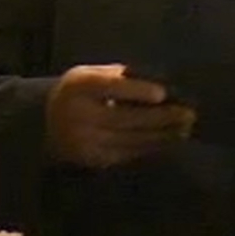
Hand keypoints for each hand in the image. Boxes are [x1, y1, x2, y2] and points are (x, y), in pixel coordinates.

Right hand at [45, 64, 195, 168]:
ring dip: (162, 136)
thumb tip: (162, 83)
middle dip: (161, 118)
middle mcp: (79, 115)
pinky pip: (128, 154)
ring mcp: (86, 142)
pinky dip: (151, 147)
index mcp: (79, 86)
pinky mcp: (95, 160)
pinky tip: (168, 141)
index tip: (163, 93)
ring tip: (185, 129)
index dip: (137, 91)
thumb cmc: (78, 92)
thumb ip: (121, 76)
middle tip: (188, 114)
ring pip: (131, 140)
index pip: (111, 87)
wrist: (45, 124)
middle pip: (126, 118)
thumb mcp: (90, 74)